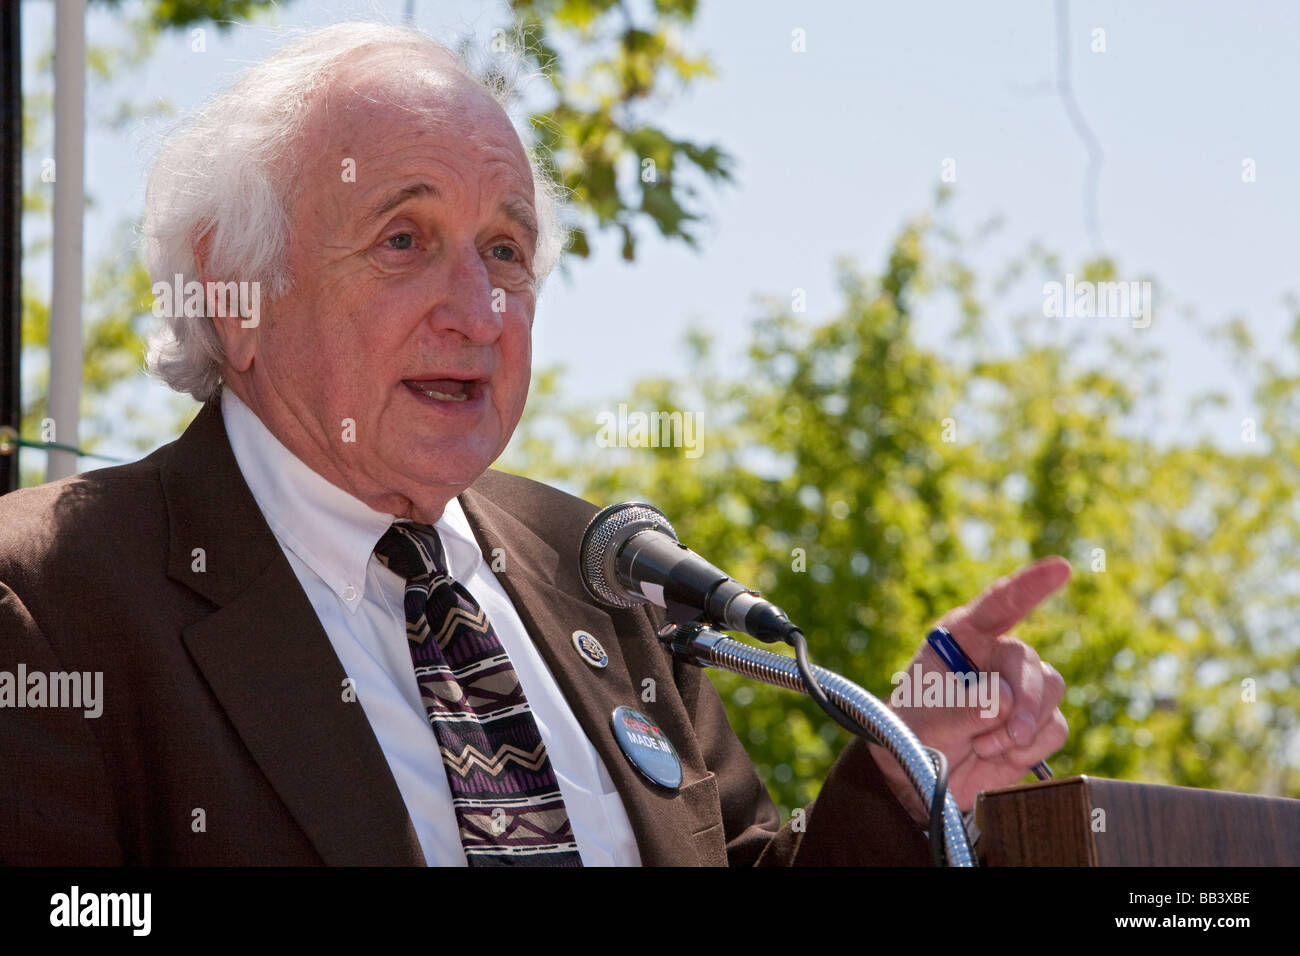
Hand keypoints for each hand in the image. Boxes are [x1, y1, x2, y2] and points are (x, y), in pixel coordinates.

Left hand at [868, 556, 1070, 825]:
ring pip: (1051, 690)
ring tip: (983, 747)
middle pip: (1029, 662)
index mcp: (963, 636)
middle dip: (1025, 701)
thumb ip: (962, 708)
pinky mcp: (1036, 721)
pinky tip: (996, 755)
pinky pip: (1055, 728)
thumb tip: (1005, 699)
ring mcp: (1019, 687)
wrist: (919, 777)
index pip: (999, 602)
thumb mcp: (926, 719)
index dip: (1030, 584)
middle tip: (1009, 735)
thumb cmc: (912, 733)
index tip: (1060, 568)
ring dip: (1023, 728)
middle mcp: (995, 655)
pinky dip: (1029, 749)